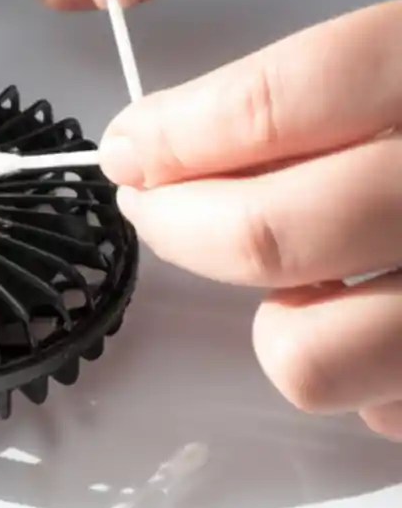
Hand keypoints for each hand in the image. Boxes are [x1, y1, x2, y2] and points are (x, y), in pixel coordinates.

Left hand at [97, 0, 401, 437]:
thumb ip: (318, 94)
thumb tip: (164, 144)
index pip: (287, 100)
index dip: (179, 131)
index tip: (131, 146)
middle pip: (274, 231)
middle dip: (179, 223)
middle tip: (158, 204)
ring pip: (309, 354)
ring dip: (278, 321)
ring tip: (304, 282)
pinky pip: (386, 414)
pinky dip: (366, 380)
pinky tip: (393, 323)